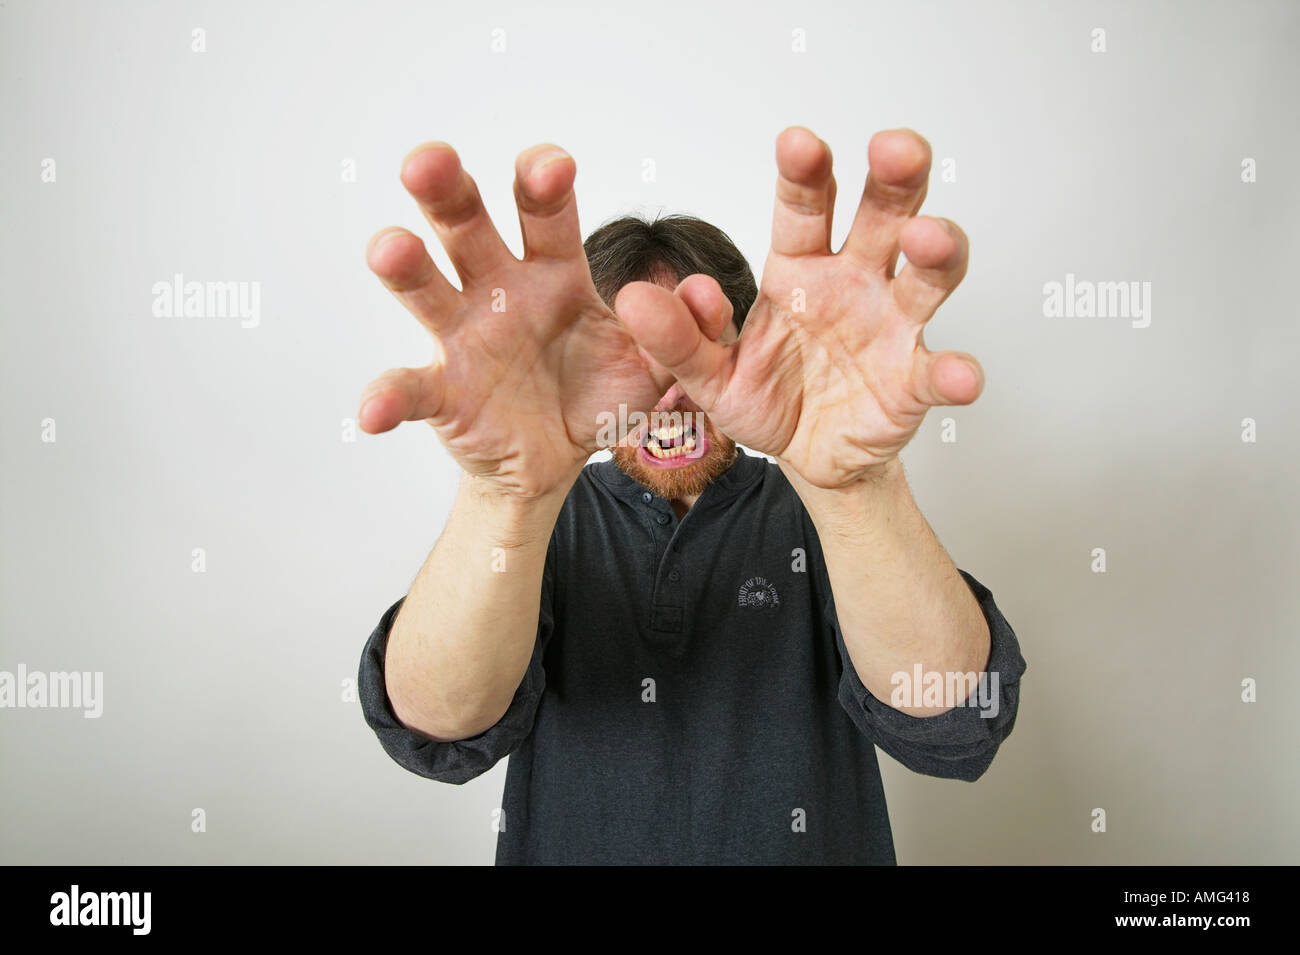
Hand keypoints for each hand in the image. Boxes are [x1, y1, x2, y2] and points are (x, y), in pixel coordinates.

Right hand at [360, 142, 665, 498]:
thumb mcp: (649, 369)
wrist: (557, 459)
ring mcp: (462, 338)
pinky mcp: (441, 392)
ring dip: (405, 265)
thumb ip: (677, 333)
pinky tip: (372, 411)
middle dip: (449, 192)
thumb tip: (705, 294)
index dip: (543, 184)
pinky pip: (409, 390)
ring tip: (390, 248)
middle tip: (429, 161)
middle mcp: (498, 290)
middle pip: (467, 228)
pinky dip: (387, 397)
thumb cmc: (596, 395)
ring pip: (426, 290)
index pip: (544, 213)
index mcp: (552, 273)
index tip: (553, 167)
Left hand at [614, 127, 981, 489]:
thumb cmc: (766, 397)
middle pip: (883, 217)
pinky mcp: (915, 380)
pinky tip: (959, 375)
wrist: (807, 456)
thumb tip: (634, 300)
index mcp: (799, 269)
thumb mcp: (709, 374)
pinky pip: (940, 370)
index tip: (800, 142)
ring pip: (928, 276)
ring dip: (937, 251)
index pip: (804, 208)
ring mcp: (892, 328)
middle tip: (894, 147)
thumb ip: (678, 338)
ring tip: (927, 239)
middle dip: (892, 180)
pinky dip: (955, 371)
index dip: (805, 173)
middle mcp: (854, 283)